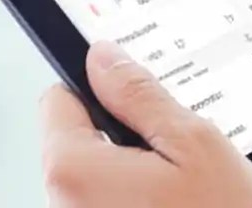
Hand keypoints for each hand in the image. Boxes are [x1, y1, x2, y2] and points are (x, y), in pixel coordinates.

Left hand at [39, 41, 251, 207]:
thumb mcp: (193, 143)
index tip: (132, 94)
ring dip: (137, 176)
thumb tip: (104, 59)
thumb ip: (140, 94)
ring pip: (99, 179)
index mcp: (74, 171)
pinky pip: (111, 207)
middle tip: (177, 155)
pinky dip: (141, 204)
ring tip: (187, 193)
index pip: (57, 99)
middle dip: (125, 138)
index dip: (101, 90)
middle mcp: (64, 207)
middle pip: (78, 143)